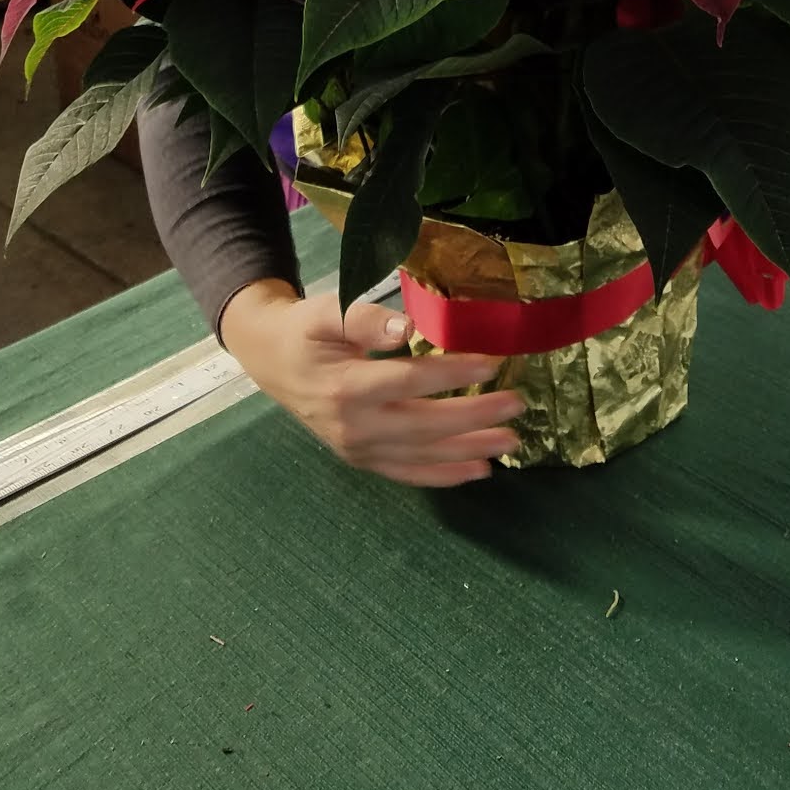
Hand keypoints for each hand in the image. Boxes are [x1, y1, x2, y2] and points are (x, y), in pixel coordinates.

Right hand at [219, 279, 522, 486]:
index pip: (410, 381)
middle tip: (517, 405)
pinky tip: (478, 470)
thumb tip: (404, 327)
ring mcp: (357, 449)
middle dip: (475, 417)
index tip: (494, 362)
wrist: (272, 362)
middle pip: (424, 425)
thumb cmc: (305, 331)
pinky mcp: (362, 460)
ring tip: (510, 442)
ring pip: (422, 456)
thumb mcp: (325, 312)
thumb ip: (363, 319)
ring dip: (469, 451)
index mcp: (345, 387)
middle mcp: (353, 426)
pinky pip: (407, 474)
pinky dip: (444, 476)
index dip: (454, 372)